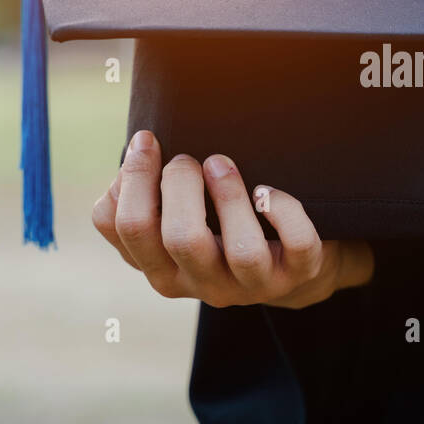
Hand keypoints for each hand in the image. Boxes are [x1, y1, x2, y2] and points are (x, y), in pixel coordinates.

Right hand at [92, 130, 373, 307]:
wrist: (290, 271)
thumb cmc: (223, 231)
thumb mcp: (179, 223)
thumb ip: (149, 198)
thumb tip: (134, 153)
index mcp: (163, 269)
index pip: (124, 228)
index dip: (131, 177)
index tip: (147, 139)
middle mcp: (203, 284)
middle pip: (177, 239)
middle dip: (179, 184)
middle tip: (188, 159)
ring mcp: (254, 284)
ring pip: (241, 251)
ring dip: (230, 197)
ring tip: (222, 164)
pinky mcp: (298, 274)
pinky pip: (298, 246)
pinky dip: (285, 212)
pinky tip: (267, 191)